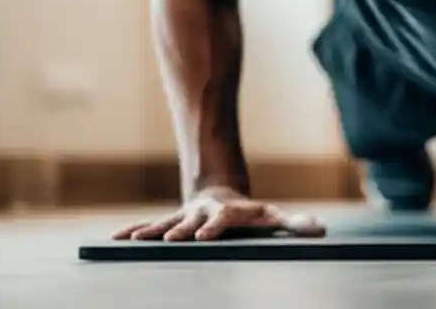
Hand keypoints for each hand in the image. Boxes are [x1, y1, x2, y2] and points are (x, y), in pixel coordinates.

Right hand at [111, 186, 325, 241]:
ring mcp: (183, 217)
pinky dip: (132, 231)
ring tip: (131, 240)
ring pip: (163, 222)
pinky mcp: (169, 222)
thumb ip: (295, 223)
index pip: (222, 219)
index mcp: (227, 213)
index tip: (204, 236)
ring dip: (148, 231)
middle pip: (190, 221)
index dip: (214, 226)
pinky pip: (148, 227)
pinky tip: (114, 240)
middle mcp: (201, 213)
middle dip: (180, 229)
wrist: (222, 194)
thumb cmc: (251, 213)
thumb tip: (321, 230)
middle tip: (169, 238)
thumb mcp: (273, 216)